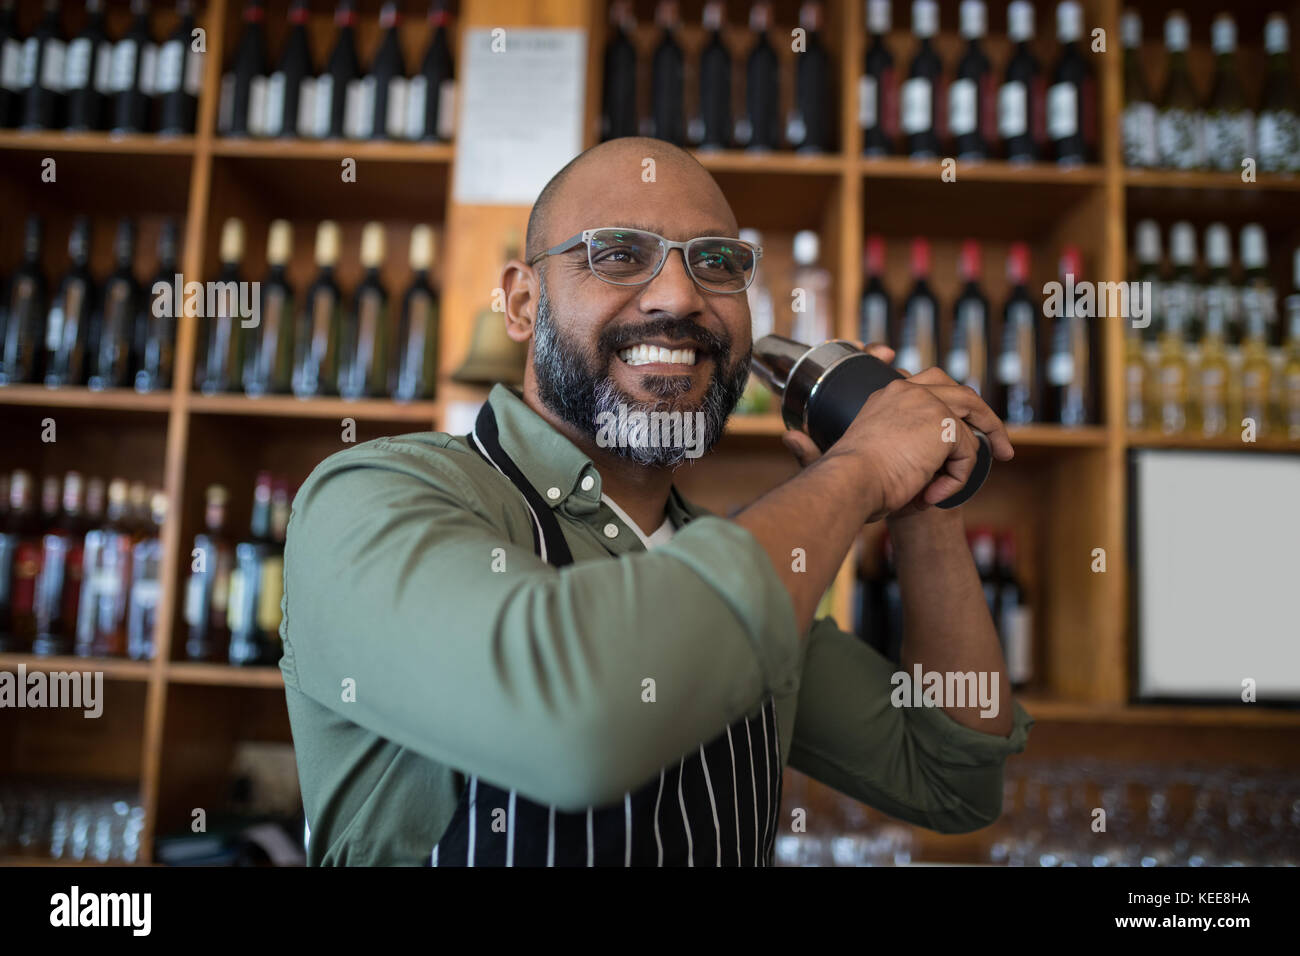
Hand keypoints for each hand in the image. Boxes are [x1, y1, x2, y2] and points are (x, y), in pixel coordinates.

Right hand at [782, 357, 1014, 521]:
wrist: (849, 483)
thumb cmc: (839, 478)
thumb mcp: (835, 456)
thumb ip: (812, 447)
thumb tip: (788, 438)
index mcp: (887, 393)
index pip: (926, 381)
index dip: (944, 391)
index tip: (957, 406)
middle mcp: (910, 391)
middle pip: (959, 389)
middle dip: (982, 410)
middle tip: (998, 437)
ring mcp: (930, 404)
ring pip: (975, 414)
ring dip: (992, 434)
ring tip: (1003, 454)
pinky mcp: (946, 425)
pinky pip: (969, 452)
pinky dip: (959, 477)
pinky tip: (936, 493)